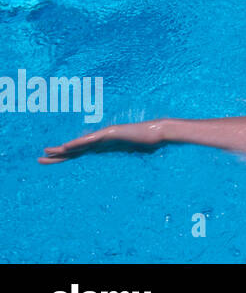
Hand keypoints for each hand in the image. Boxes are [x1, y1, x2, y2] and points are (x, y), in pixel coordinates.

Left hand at [40, 121, 165, 163]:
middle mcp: (101, 140)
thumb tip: (114, 153)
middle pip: (74, 149)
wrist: (159, 132)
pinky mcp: (111, 133)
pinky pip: (91, 140)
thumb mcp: (131, 150)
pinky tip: (67, 146)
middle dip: (56, 155)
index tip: (51, 161)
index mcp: (103, 146)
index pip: (79, 153)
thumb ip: (120, 150)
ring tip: (47, 152)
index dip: (64, 157)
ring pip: (79, 143)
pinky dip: (78, 143)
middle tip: (39, 160)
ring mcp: (105, 135)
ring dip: (62, 148)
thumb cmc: (149, 141)